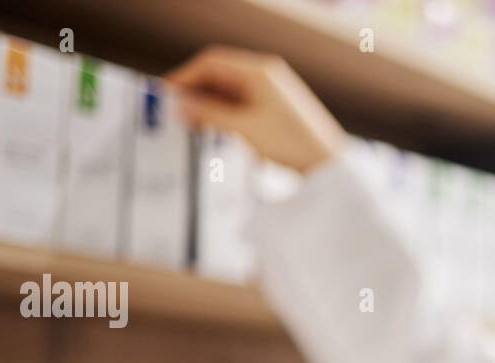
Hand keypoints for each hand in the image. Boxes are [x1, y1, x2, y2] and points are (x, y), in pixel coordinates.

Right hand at [166, 46, 346, 173]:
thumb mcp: (245, 127)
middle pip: (219, 76)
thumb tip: (181, 106)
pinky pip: (240, 106)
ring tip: (190, 125)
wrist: (328, 166)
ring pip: (228, 93)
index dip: (185, 77)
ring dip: (209, 106)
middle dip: (196, 93)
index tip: (166, 94)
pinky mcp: (273, 111)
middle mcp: (265, 77)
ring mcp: (270, 93)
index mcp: (260, 71)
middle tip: (174, 113)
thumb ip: (210, 114)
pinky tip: (214, 130)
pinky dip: (224, 116)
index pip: (212, 63)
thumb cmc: (294, 143)